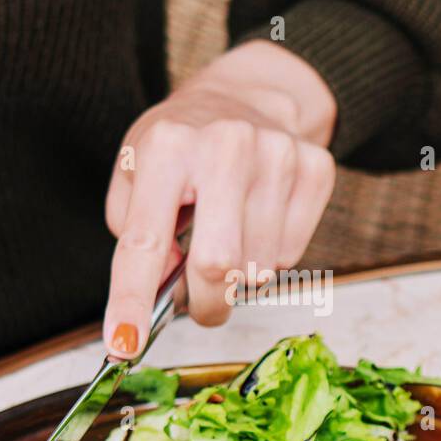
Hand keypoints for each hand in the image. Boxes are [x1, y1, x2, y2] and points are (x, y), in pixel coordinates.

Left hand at [103, 41, 336, 356]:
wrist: (249, 94)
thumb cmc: (184, 144)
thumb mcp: (136, 172)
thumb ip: (136, 232)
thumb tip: (163, 284)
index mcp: (167, 146)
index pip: (145, 241)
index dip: (131, 300)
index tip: (124, 345)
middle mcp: (225, 144)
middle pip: (216, 266)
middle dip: (204, 304)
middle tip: (197, 304)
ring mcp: (278, 155)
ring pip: (257, 269)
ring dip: (237, 275)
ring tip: (227, 236)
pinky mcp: (316, 169)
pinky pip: (291, 255)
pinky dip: (269, 257)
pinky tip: (257, 223)